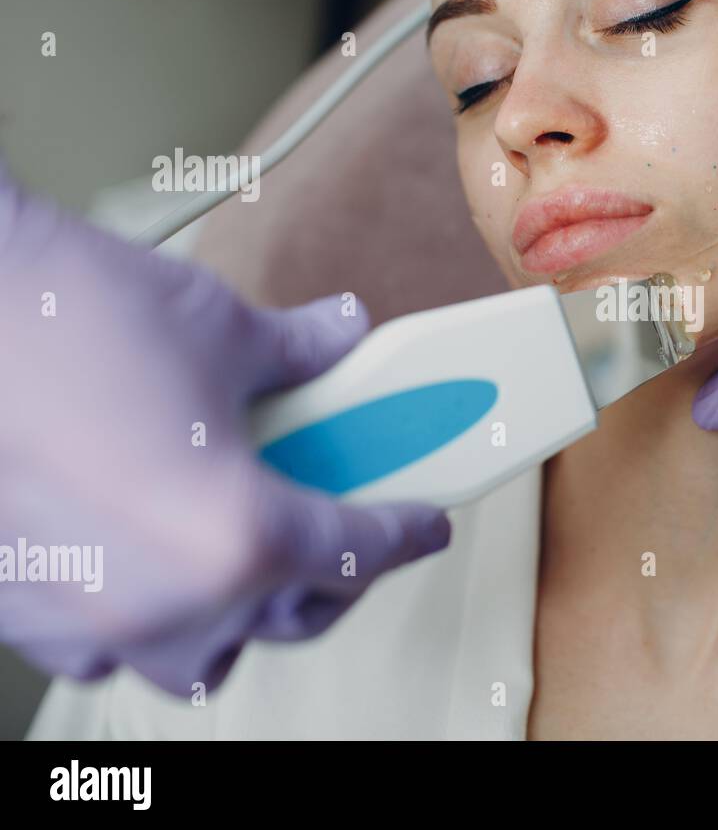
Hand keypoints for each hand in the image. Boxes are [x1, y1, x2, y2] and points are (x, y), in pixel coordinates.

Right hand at [0, 163, 450, 695]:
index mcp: (237, 535)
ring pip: (197, 656)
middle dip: (330, 582)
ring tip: (247, 557)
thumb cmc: (69, 315)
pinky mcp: (19, 609)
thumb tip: (344, 333)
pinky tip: (150, 562)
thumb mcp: (221, 328)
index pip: (356, 550)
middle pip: (287, 621)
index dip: (405, 533)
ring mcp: (89, 618)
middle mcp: (166, 600)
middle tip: (343, 533)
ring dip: (237, 617)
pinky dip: (146, 617)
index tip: (423, 525)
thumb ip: (303, 350)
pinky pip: (106, 649)